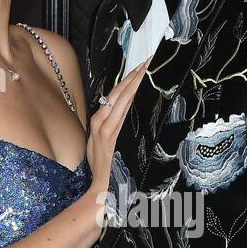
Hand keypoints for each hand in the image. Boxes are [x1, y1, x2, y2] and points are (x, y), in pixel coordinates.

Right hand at [86, 59, 148, 193]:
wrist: (101, 187)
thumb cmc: (103, 166)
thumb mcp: (100, 143)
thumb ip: (111, 127)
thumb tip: (126, 113)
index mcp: (97, 120)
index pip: (115, 93)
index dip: (128, 78)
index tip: (141, 66)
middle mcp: (101, 122)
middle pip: (120, 92)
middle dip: (135, 74)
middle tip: (149, 60)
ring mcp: (108, 129)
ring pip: (123, 99)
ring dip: (136, 83)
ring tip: (148, 70)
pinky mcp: (113, 137)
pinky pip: (126, 115)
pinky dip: (133, 101)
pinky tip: (143, 92)